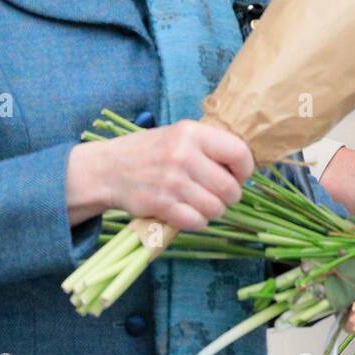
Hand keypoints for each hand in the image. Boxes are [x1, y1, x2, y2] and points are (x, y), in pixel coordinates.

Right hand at [68, 120, 253, 230]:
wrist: (109, 169)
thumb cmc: (151, 151)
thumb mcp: (179, 135)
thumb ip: (209, 147)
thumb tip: (245, 168)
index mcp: (192, 132)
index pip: (239, 152)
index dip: (245, 170)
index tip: (238, 176)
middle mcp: (183, 154)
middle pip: (230, 188)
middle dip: (230, 197)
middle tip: (219, 195)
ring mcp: (171, 181)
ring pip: (215, 208)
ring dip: (213, 211)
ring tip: (201, 203)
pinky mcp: (161, 204)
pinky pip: (196, 221)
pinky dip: (197, 222)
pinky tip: (187, 212)